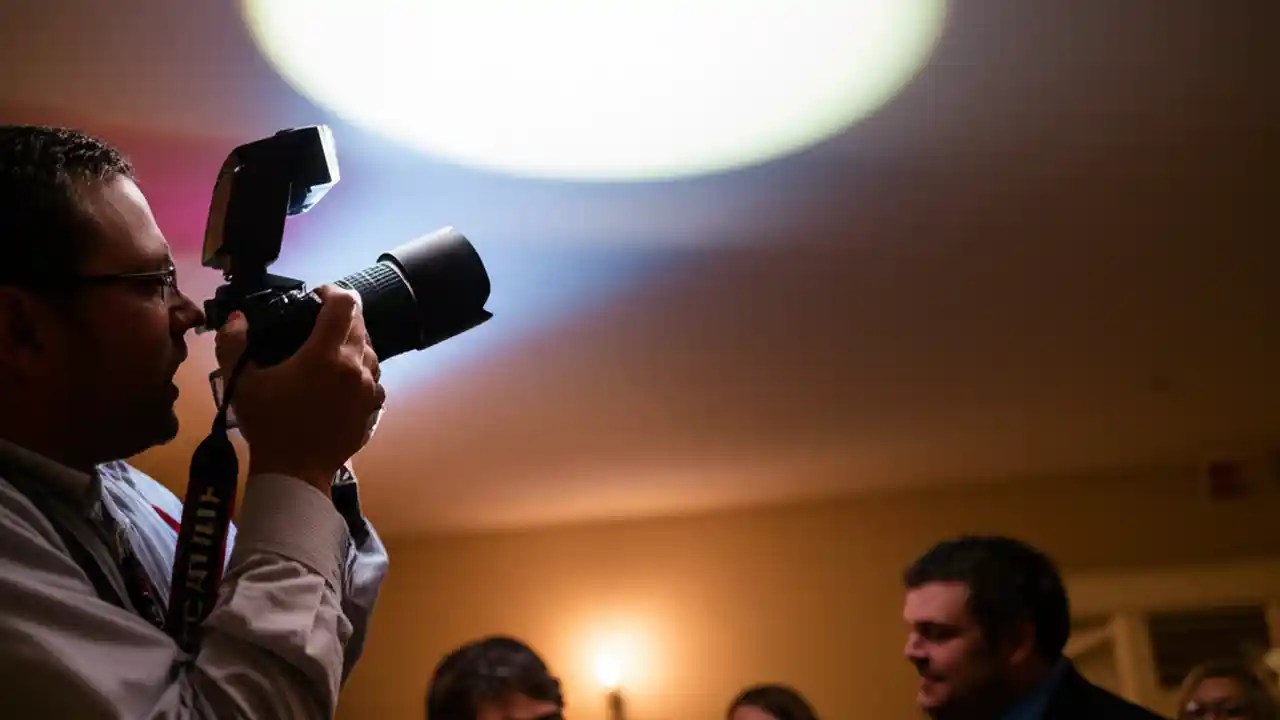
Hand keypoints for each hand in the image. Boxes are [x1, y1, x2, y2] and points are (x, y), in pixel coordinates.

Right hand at [215, 285, 384, 490]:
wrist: (295, 472)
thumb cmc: (267, 424)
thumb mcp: (241, 382)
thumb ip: (234, 344)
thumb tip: (239, 318)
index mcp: (326, 354)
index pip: (344, 304)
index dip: (332, 291)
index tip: (316, 297)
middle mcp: (356, 366)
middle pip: (360, 323)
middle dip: (341, 315)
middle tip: (319, 321)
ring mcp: (369, 388)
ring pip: (370, 349)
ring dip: (353, 342)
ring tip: (329, 349)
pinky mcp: (373, 406)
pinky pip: (374, 375)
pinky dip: (360, 369)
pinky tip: (341, 378)